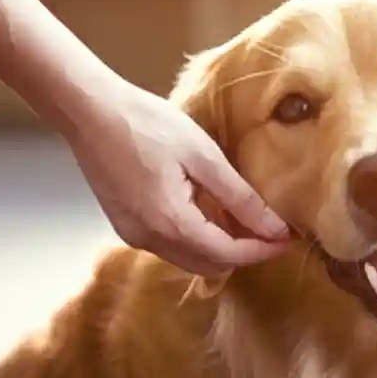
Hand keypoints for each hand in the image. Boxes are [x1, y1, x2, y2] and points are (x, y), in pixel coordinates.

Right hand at [63, 81, 289, 276]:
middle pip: (208, 265)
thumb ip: (240, 197)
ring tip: (240, 216)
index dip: (261, 250)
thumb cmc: (147, 124)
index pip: (228, 254)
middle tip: (268, 227)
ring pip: (187, 258)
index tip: (287, 238)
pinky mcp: (124, 225)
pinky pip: (168, 245)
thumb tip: (274, 228)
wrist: (89, 112)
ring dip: (217, 246)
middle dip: (242, 252)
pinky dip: (193, 237)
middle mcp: (150, 240)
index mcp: (171, 223)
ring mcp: (133, 235)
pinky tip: (205, 209)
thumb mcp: (202, 156)